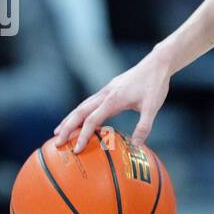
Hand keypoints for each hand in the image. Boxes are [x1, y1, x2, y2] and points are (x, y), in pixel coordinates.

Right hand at [53, 51, 171, 153]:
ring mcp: (106, 91)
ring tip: (59, 131)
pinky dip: (80, 113)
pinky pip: (89, 103)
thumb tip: (136, 145)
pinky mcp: (109, 89)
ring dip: (70, 119)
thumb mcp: (153, 107)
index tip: (76, 149)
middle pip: (79, 112)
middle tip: (56, 142)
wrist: (157, 64)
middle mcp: (105, 94)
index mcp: (113, 99)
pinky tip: (79, 119)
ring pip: (82, 106)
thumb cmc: (155, 85)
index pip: (92, 120)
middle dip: (67, 127)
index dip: (82, 135)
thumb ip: (144, 126)